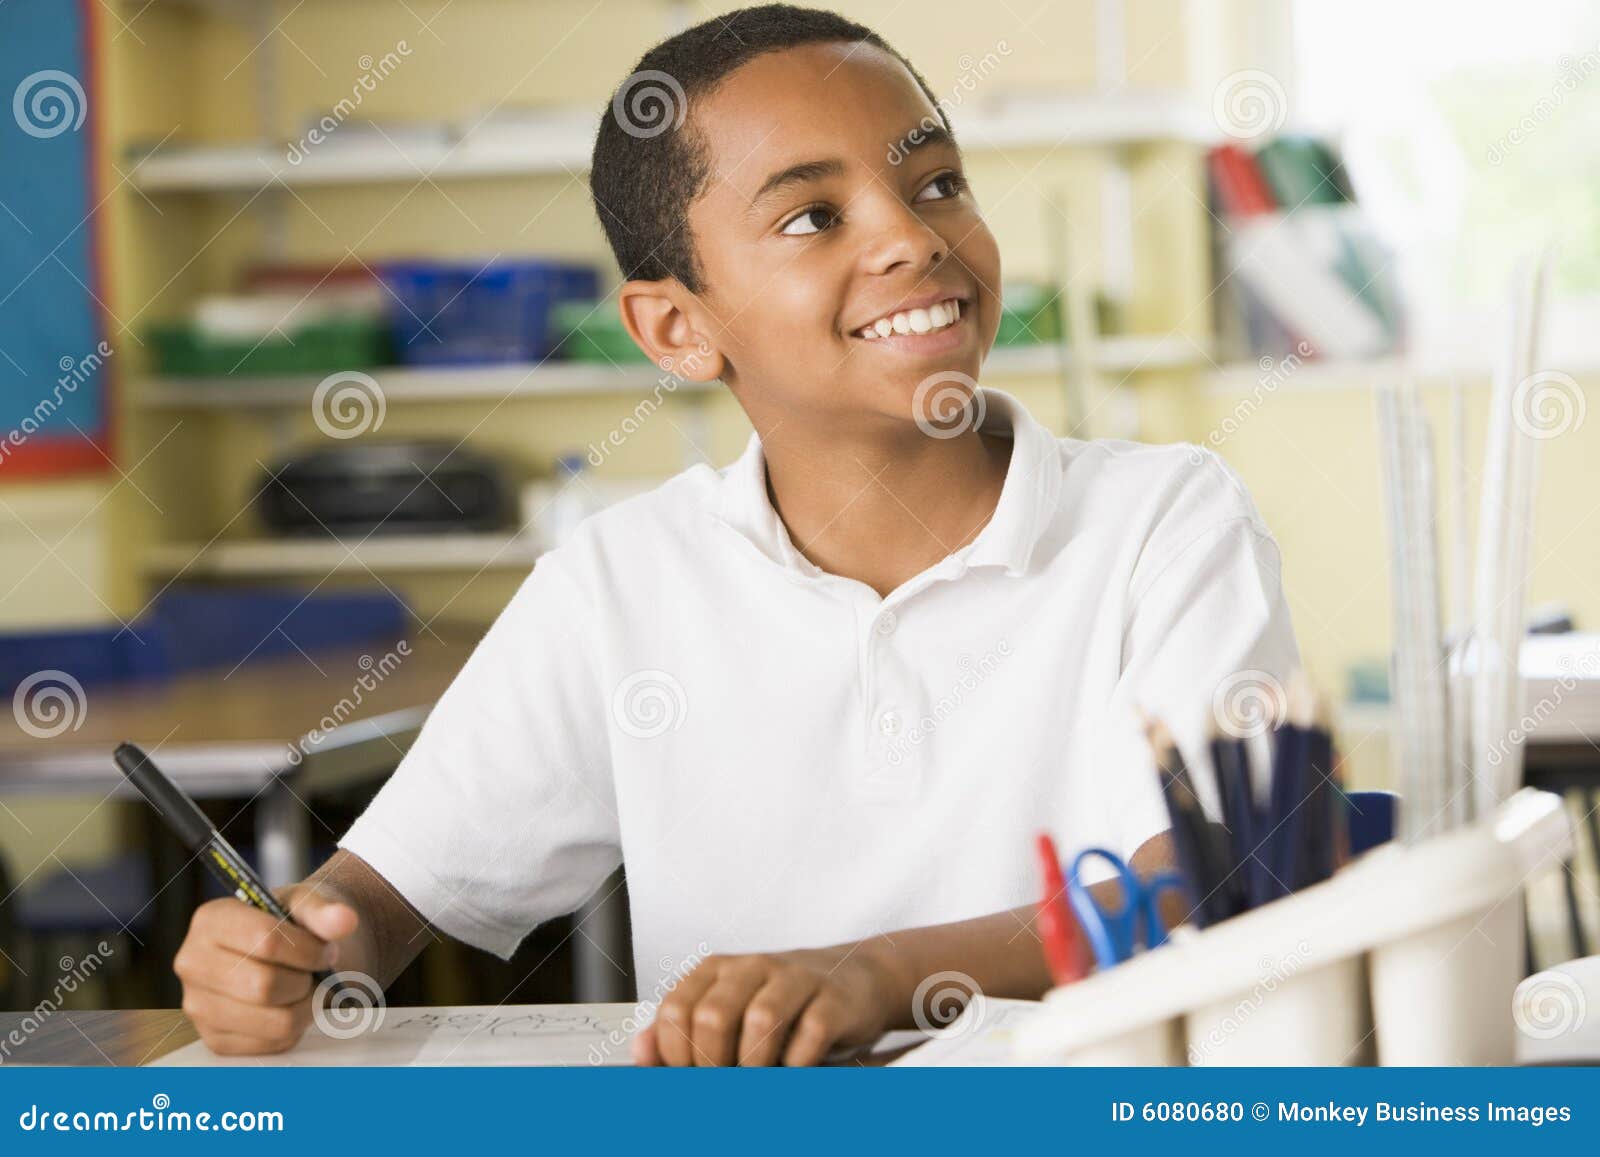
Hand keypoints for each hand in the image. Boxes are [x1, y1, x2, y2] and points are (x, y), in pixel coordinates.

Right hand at [173, 884, 357, 1054]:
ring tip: (305, 988)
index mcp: (210, 920)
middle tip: (314, 972)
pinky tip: (288, 1006)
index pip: (266, 940)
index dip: (308, 950)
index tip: (326, 950)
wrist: (279, 951)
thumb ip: (324, 911)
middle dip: (305, 980)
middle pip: (265, 986)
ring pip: (273, 1021)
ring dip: (304, 1006)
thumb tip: (344, 920)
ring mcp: (197, 1005)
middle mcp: (192, 963)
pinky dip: (293, 1028)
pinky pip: (269, 1044)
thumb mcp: (304, 905)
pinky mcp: (214, 1038)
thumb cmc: (288, 925)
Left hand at [631, 944, 903, 1065]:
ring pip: (762, 1020)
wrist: (855, 979)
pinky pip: (811, 1033)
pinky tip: (794, 1067)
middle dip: (713, 1063)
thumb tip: (642, 1053)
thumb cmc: (783, 1003)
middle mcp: (752, 968)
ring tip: (760, 1076)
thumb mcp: (728, 1009)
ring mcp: (796, 979)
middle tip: (727, 1080)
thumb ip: (682, 1030)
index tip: (690, 1076)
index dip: (677, 1054)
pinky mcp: (833, 998)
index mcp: (717, 971)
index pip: (676, 1009)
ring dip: (756, 1064)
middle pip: (714, 1015)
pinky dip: (797, 1062)